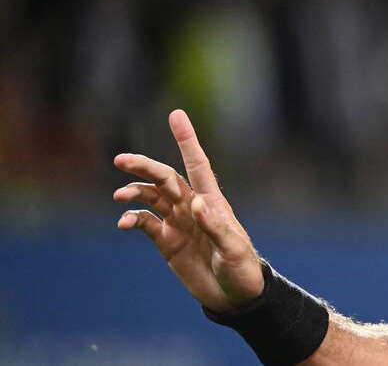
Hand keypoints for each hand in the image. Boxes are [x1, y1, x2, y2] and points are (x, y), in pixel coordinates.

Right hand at [113, 109, 264, 312]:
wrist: (234, 297)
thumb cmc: (241, 269)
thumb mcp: (233, 249)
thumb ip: (216, 226)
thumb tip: (197, 203)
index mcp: (213, 201)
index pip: (198, 164)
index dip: (187, 140)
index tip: (176, 115)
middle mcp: (192, 206)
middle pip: (165, 178)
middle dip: (144, 166)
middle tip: (120, 160)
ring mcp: (178, 223)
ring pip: (151, 198)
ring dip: (135, 193)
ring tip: (120, 196)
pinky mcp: (167, 242)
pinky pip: (145, 224)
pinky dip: (132, 220)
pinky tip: (123, 223)